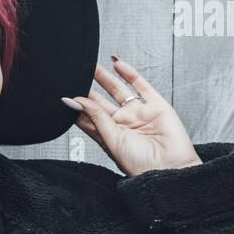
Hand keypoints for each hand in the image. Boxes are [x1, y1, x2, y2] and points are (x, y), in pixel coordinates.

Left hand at [61, 56, 200, 176]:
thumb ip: (96, 117)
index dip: (77, 106)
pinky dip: (129, 74)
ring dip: (105, 78)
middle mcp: (123, 124)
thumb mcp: (111, 139)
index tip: (64, 93)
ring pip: (118, 91)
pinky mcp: (156, 106)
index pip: (88, 117)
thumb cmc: (141, 165)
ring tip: (91, 65)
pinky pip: (141, 86)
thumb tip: (76, 101)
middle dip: (88, 88)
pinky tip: (117, 64)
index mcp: (109, 136)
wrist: (170, 169)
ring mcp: (139, 114)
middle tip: (75, 74)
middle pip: (101, 102)